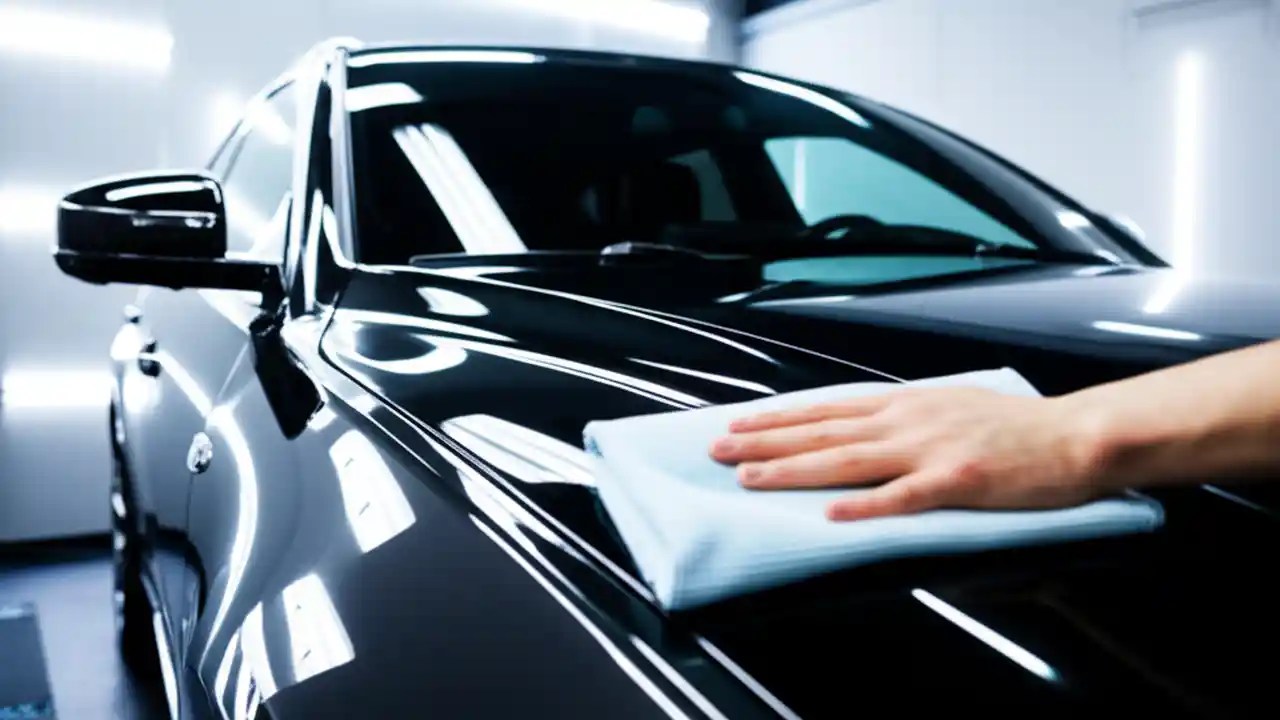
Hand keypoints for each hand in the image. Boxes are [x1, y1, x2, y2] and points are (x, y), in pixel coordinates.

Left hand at [709, 386, 1105, 520]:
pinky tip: (831, 514)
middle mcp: (907, 421)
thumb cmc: (1014, 426)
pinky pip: (903, 497)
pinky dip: (865, 506)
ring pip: (847, 461)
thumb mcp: (948, 405)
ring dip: (794, 470)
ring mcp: (930, 450)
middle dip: (765, 442)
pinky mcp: (957, 483)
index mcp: (904, 404)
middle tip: (717, 450)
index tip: (737, 424)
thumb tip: (859, 427)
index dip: (777, 419)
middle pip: (822, 433)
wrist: (1074, 434)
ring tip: (750, 476)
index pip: (825, 410)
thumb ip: (903, 417)